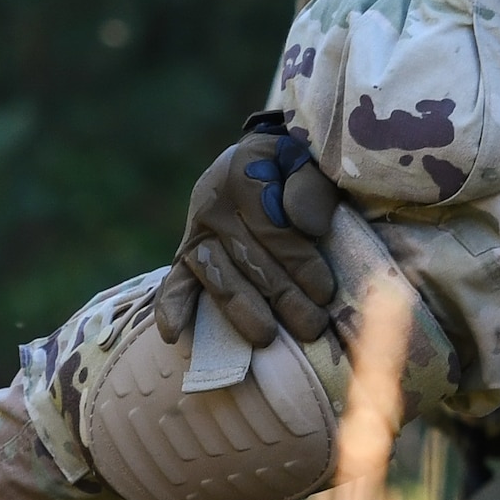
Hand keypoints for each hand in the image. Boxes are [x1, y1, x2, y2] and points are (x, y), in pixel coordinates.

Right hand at [155, 115, 343, 346]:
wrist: (262, 161)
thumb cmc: (295, 167)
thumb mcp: (308, 162)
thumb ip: (310, 186)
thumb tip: (307, 224)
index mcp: (243, 174)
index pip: (272, 228)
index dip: (301, 263)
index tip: (326, 292)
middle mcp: (212, 203)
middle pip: (249, 260)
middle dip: (284, 297)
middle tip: (313, 327)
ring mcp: (197, 230)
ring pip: (220, 278)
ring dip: (245, 311)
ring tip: (268, 337)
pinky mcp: (188, 252)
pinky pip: (177, 280)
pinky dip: (173, 306)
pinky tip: (174, 334)